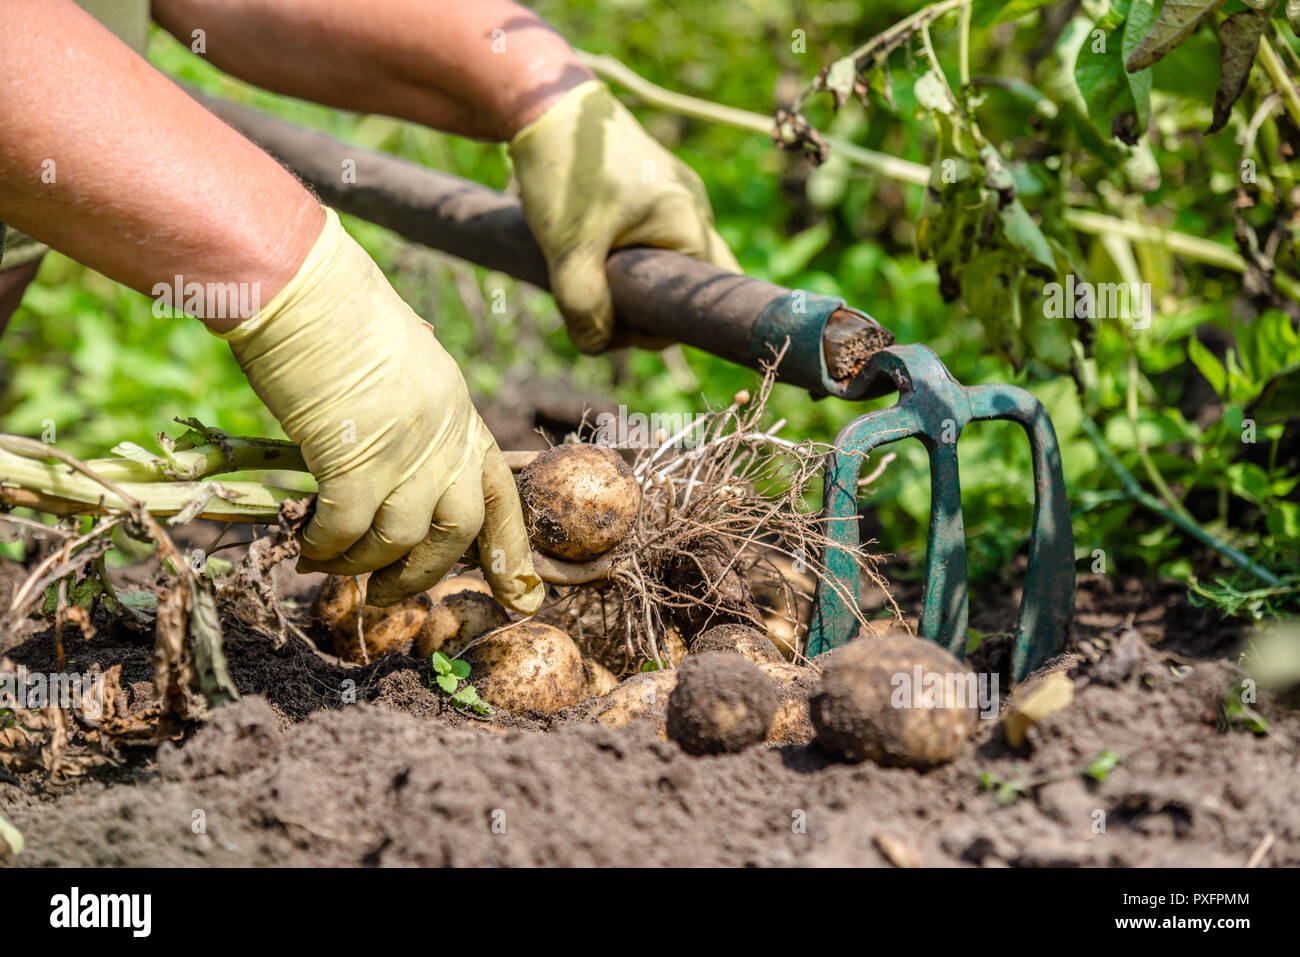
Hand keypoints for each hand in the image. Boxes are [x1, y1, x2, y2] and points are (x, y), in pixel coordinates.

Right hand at [217, 208, 542, 611]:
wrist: (302, 283)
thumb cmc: (338, 316)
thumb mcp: (400, 368)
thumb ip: (414, 420)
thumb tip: (399, 469)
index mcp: (460, 413)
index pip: (498, 493)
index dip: (510, 552)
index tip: (524, 598)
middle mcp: (445, 433)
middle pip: (456, 529)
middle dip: (423, 573)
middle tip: (385, 593)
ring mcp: (405, 446)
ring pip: (400, 538)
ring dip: (362, 564)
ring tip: (329, 565)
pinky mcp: (354, 455)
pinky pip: (346, 527)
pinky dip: (325, 546)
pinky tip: (305, 546)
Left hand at [508, 80, 739, 353]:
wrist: (544, 104)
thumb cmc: (564, 171)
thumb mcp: (569, 247)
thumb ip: (584, 305)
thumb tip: (596, 346)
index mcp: (689, 222)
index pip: (694, 304)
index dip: (653, 329)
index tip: (610, 324)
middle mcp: (695, 211)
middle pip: (686, 288)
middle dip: (642, 308)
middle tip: (594, 300)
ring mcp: (678, 199)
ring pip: (666, 266)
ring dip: (628, 282)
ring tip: (584, 268)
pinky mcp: (654, 193)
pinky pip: (653, 242)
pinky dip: (624, 256)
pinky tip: (588, 248)